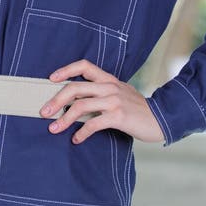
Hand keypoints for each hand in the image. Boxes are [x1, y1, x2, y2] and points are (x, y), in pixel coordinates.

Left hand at [40, 58, 164, 145]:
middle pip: (75, 88)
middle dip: (56, 100)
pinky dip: (81, 133)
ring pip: (80, 106)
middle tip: (44, 111)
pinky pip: (93, 124)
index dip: (66, 70)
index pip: (84, 65)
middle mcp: (109, 87)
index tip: (51, 79)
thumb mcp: (121, 93)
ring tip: (54, 129)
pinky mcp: (118, 116)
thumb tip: (78, 101)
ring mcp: (114, 101)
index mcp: (109, 79)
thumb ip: (103, 92)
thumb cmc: (138, 109)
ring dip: (63, 119)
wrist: (162, 118)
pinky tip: (76, 139)